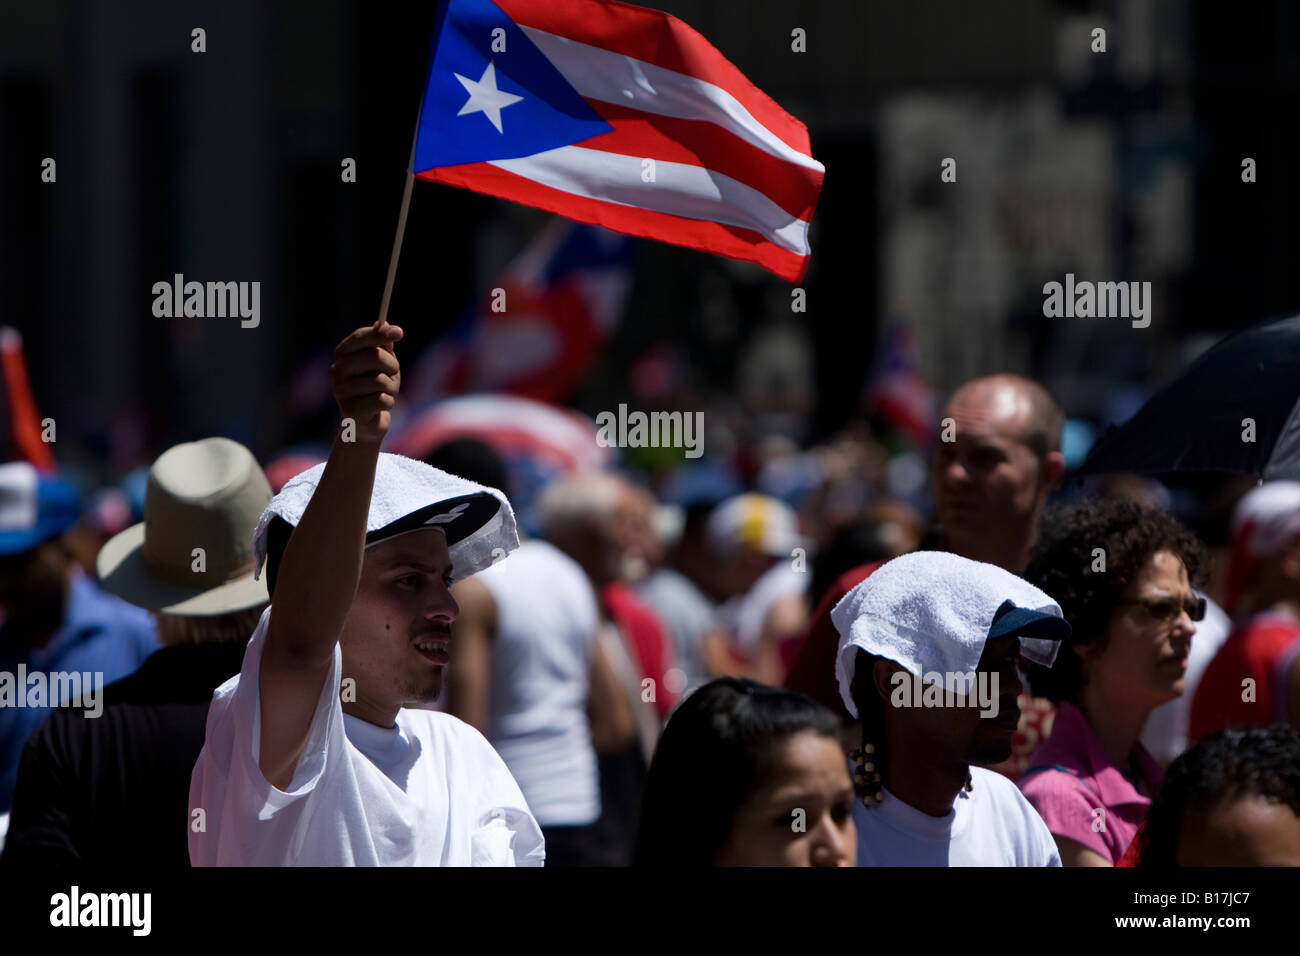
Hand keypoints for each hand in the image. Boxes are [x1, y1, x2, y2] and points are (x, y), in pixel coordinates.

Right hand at [330, 319, 403, 443]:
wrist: (368, 423)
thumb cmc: (376, 388)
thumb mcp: (383, 363)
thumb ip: (383, 344)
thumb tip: (385, 324)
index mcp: (342, 355)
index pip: (360, 337)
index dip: (380, 333)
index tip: (399, 333)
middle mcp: (337, 371)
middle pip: (374, 356)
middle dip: (392, 365)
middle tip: (393, 374)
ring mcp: (340, 391)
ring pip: (381, 381)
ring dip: (392, 388)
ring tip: (385, 394)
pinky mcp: (349, 411)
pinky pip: (382, 400)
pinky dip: (388, 403)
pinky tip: (380, 407)